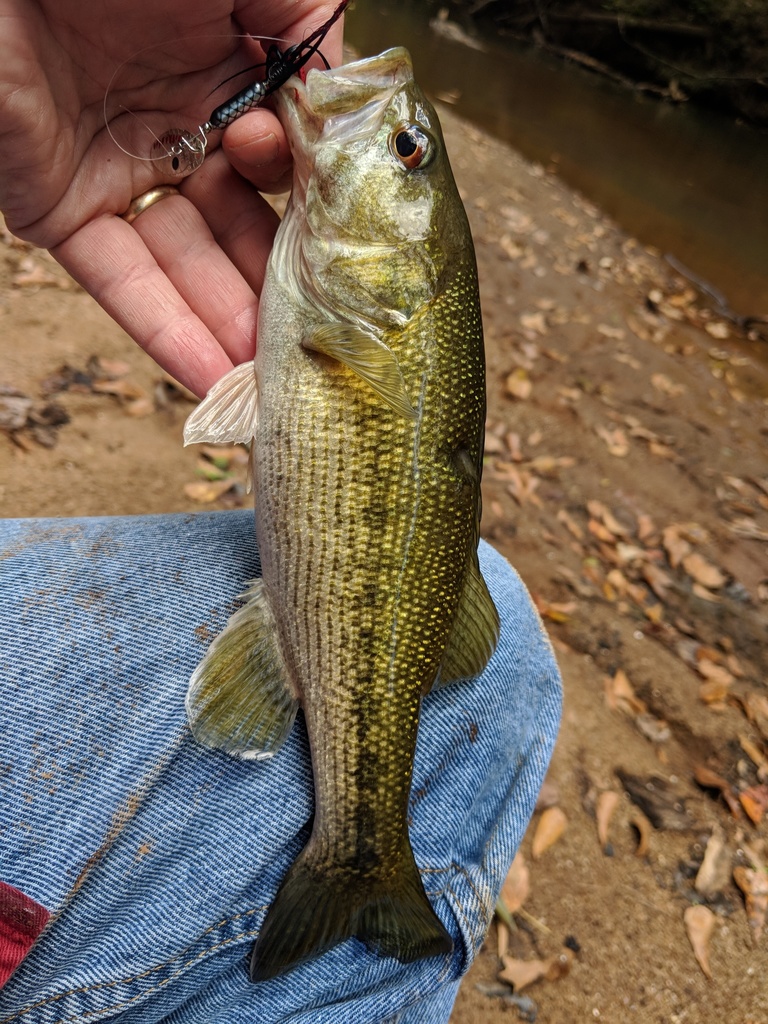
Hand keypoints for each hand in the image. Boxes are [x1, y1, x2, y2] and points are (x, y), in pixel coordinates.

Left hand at [0, 1, 342, 395]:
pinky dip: (164, 330)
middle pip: (241, 229)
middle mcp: (175, 132)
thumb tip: (347, 115)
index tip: (333, 221)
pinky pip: (120, 280)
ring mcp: (117, 174)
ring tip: (276, 380)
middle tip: (325, 344)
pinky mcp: (59, 209)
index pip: (280, 166)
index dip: (310, 201)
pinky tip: (213, 376)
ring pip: (186, 266)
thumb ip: (310, 34)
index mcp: (221, 78)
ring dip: (230, 326)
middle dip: (280, 287)